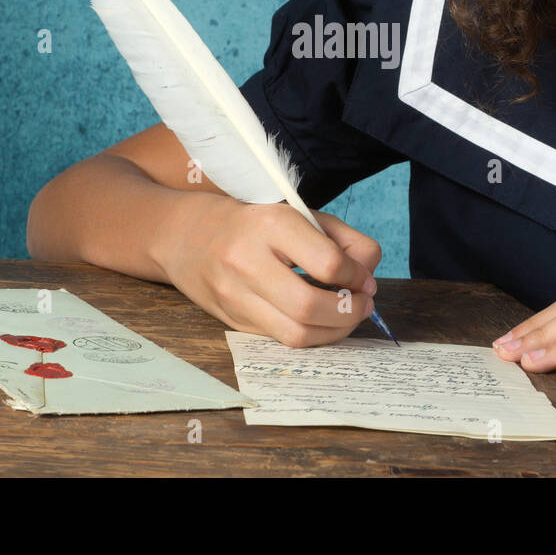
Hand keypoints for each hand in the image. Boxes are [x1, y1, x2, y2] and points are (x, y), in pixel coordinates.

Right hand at [160, 199, 381, 348]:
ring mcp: (234, 296)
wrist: (186, 236)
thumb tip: (369, 275)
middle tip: (363, 303)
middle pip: (309, 306)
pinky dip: (311, 335)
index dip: (356, 275)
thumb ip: (343, 239)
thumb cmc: (253, 222)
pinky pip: (281, 340)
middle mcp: (247, 261)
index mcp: (269, 224)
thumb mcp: (300, 214)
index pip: (327, 262)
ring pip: (296, 333)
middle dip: (349, 312)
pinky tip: (321, 321)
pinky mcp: (232, 321)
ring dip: (334, 331)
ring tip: (347, 315)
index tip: (364, 277)